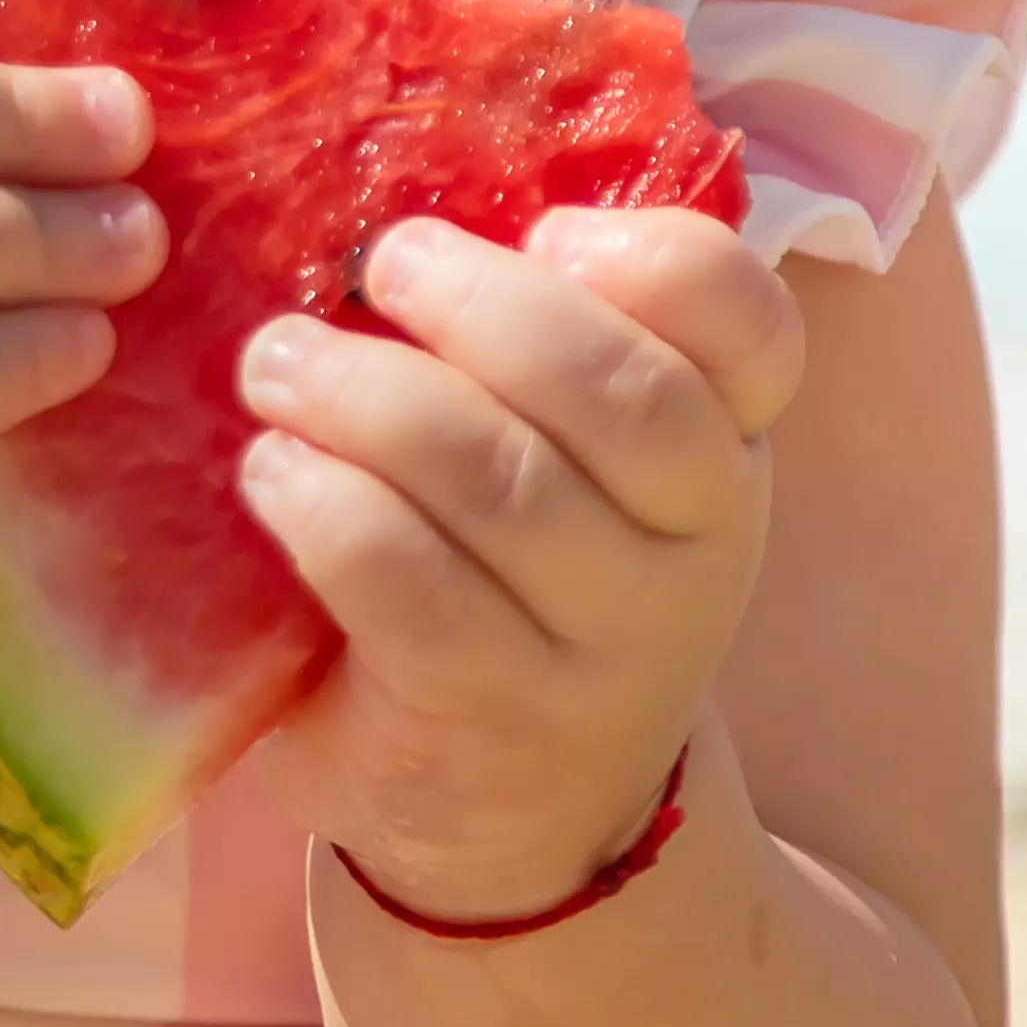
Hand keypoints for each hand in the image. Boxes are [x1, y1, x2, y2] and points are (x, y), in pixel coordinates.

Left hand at [232, 208, 804, 921]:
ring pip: (500, 480)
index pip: (755, 331)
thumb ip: (539, 353)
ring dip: (366, 396)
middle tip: (374, 267)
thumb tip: (404, 198)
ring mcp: (607, 649)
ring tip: (274, 364)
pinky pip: (404, 579)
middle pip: (622, 391)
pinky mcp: (494, 719)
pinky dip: (322, 504)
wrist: (515, 828)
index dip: (662, 260)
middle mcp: (698, 551)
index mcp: (724, 453)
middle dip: (480, 305)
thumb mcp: (575, 474)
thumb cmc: (515, 593)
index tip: (549, 228)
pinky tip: (271, 475)